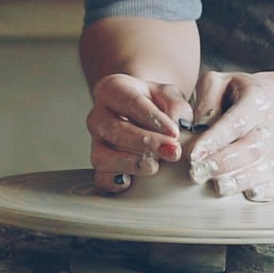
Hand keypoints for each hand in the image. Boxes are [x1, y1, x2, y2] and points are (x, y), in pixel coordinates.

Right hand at [85, 72, 193, 191]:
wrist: (142, 113)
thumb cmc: (155, 104)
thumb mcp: (169, 95)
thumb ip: (176, 105)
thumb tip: (178, 123)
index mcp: (113, 89)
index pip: (130, 102)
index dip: (152, 119)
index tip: (174, 133)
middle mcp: (98, 115)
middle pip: (115, 129)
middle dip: (146, 143)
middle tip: (172, 151)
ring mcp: (96, 142)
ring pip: (103, 155)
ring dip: (131, 163)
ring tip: (155, 166)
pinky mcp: (99, 165)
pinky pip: (100, 178)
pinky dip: (114, 182)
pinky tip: (131, 182)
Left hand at [182, 71, 273, 200]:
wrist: (271, 107)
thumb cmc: (233, 95)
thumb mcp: (217, 82)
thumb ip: (205, 97)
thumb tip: (194, 124)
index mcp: (256, 100)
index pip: (237, 122)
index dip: (215, 139)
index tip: (193, 153)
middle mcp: (269, 126)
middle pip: (251, 148)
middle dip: (223, 163)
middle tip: (197, 172)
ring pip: (262, 168)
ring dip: (239, 180)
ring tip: (216, 186)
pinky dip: (263, 191)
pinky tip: (247, 195)